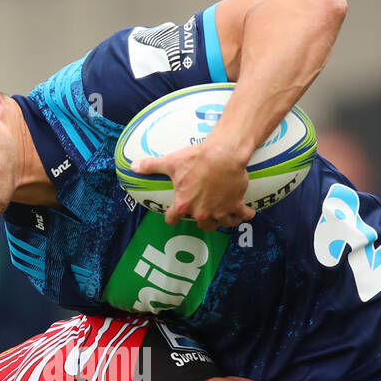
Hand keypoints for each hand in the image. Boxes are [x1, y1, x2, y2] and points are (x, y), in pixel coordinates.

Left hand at [132, 140, 255, 230]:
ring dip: (224, 220)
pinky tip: (247, 212)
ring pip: (222, 224)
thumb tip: (133, 166)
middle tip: (205, 212)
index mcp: (184, 204)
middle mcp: (201, 213)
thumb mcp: (171, 162)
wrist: (223, 154)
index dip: (172, 218)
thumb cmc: (196, 158)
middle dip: (203, 220)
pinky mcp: (236, 205)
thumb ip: (151, 166)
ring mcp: (219, 211)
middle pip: (201, 225)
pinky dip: (245, 215)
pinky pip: (242, 216)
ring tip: (226, 214)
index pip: (173, 219)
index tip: (174, 217)